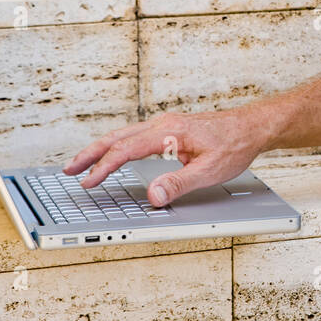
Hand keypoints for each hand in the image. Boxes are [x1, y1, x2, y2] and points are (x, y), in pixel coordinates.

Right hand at [63, 105, 267, 206]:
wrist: (252, 126)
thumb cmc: (235, 145)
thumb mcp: (210, 170)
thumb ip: (179, 183)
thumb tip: (153, 196)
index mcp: (169, 131)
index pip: (126, 150)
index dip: (104, 168)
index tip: (88, 183)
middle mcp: (163, 124)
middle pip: (117, 138)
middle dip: (90, 154)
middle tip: (68, 170)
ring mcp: (165, 125)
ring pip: (124, 135)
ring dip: (101, 149)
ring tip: (82, 165)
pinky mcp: (170, 130)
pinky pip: (135, 137)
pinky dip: (117, 146)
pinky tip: (113, 156)